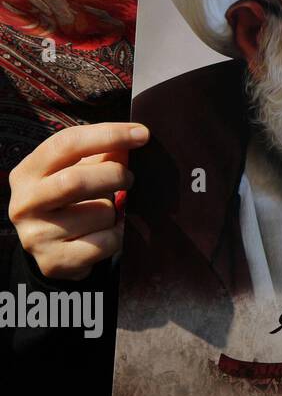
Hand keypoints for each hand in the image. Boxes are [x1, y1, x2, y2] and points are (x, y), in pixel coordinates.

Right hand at [8, 122, 148, 280]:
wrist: (54, 250)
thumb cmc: (72, 200)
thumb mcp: (78, 171)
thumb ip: (102, 154)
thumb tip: (136, 139)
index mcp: (28, 172)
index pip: (67, 143)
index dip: (108, 135)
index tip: (142, 134)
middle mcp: (24, 203)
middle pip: (76, 181)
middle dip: (115, 175)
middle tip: (130, 178)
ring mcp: (36, 236)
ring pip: (99, 214)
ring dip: (116, 211)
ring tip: (107, 213)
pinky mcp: (54, 262)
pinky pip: (105, 242)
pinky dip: (117, 236)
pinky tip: (106, 234)